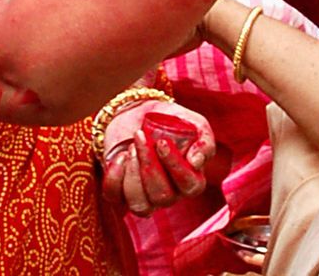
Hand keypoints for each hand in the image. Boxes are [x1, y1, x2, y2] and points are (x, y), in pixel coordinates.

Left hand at [101, 100, 213, 215]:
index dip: (176, 167)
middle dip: (149, 165)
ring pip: (140, 205)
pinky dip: (115, 177)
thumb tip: (196, 161)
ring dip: (133, 174)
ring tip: (132, 147)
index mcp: (191, 180)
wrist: (140, 113)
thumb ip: (204, 140)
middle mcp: (170, 195)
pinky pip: (116, 198)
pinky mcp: (121, 194)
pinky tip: (120, 156)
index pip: (189, 186)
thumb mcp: (194, 123)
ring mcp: (145, 198)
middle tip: (141, 137)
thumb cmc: (172, 120)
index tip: (163, 142)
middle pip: (162, 197)